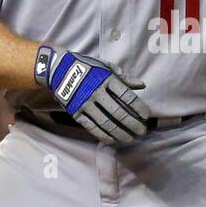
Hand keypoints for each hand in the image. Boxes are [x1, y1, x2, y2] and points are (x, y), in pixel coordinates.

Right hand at [36, 44, 151, 144]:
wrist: (59, 68)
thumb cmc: (87, 67)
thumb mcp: (105, 67)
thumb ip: (124, 77)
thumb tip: (142, 85)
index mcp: (106, 79)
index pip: (127, 96)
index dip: (139, 107)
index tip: (147, 116)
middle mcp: (96, 91)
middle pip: (118, 112)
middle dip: (133, 124)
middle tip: (142, 131)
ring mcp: (85, 103)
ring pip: (106, 123)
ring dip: (120, 133)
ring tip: (130, 139)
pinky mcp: (75, 112)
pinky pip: (91, 127)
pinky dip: (103, 135)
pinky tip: (113, 140)